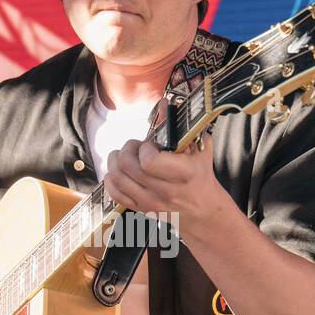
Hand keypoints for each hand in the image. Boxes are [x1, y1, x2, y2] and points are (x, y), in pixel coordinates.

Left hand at [102, 131, 228, 236]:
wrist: (203, 211)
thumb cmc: (201, 175)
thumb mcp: (199, 148)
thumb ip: (182, 126)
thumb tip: (163, 103)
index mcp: (183, 174)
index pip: (148, 161)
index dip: (144, 148)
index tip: (150, 145)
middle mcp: (165, 191)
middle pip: (127, 166)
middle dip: (127, 149)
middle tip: (135, 147)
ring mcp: (151, 202)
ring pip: (117, 178)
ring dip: (116, 162)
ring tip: (125, 156)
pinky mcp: (141, 210)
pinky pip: (115, 194)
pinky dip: (111, 180)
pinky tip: (119, 172)